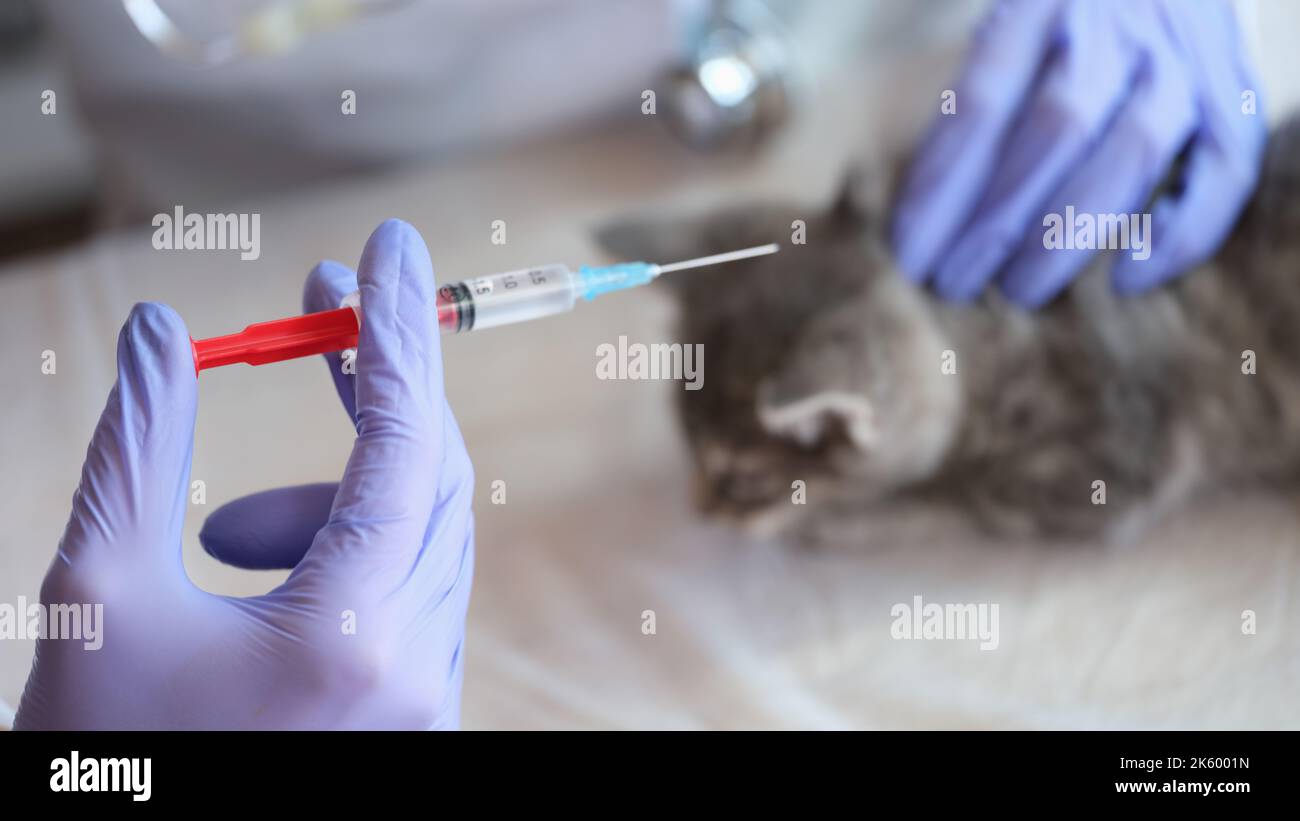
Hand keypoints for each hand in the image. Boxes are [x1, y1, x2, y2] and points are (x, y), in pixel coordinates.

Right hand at [15, 219, 474, 728]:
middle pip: (431, 474)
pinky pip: (408, 592)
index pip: (403, 438)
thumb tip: (158, 328)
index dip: (394, 327)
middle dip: (375, 385)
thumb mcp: (95, 587)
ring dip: (334, 493)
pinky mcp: (411, 711)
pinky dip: (345, 553)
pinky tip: (254, 581)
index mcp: (351, 635)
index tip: (387, 245)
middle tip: (317, 314)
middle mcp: (416, 667)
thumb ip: (139, 443)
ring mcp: (425, 697)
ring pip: (419, 535)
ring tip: (221, 534)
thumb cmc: (93, 754)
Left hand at [892, 0, 1266, 306]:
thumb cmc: (1058, 27)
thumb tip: (921, 217)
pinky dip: (1180, 236)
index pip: (982, 103)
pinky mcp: (1234, 95)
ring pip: (1132, 153)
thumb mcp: (1005, 37)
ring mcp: (1184, 57)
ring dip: (1069, 237)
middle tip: (953, 284)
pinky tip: (1126, 281)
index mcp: (1040, 2)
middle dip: (996, 223)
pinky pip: (1224, 171)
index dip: (942, 190)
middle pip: (1056, 130)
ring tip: (1017, 290)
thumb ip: (972, 103)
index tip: (910, 257)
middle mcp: (1119, 23)